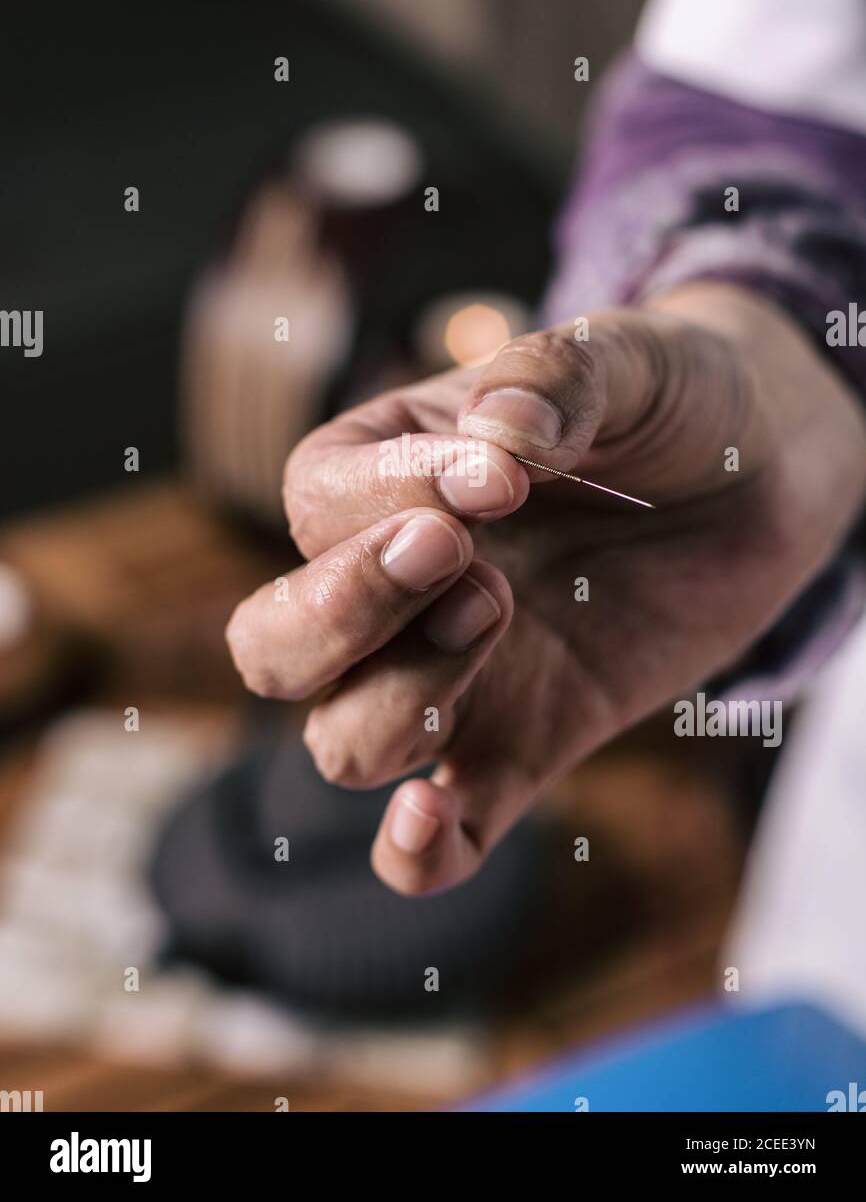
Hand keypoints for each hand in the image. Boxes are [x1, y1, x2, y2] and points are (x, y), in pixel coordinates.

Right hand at [227, 283, 865, 894]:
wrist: (756, 479)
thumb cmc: (665, 403)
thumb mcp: (623, 360)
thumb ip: (557, 378)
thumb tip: (500, 433)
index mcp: (381, 474)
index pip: (319, 503)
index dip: (393, 496)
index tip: (505, 474)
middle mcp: (391, 591)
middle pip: (275, 646)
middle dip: (343, 611)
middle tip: (460, 558)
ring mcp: (450, 679)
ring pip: (342, 742)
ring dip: (403, 696)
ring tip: (504, 612)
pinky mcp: (522, 749)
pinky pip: (440, 838)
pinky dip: (416, 851)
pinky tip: (430, 818)